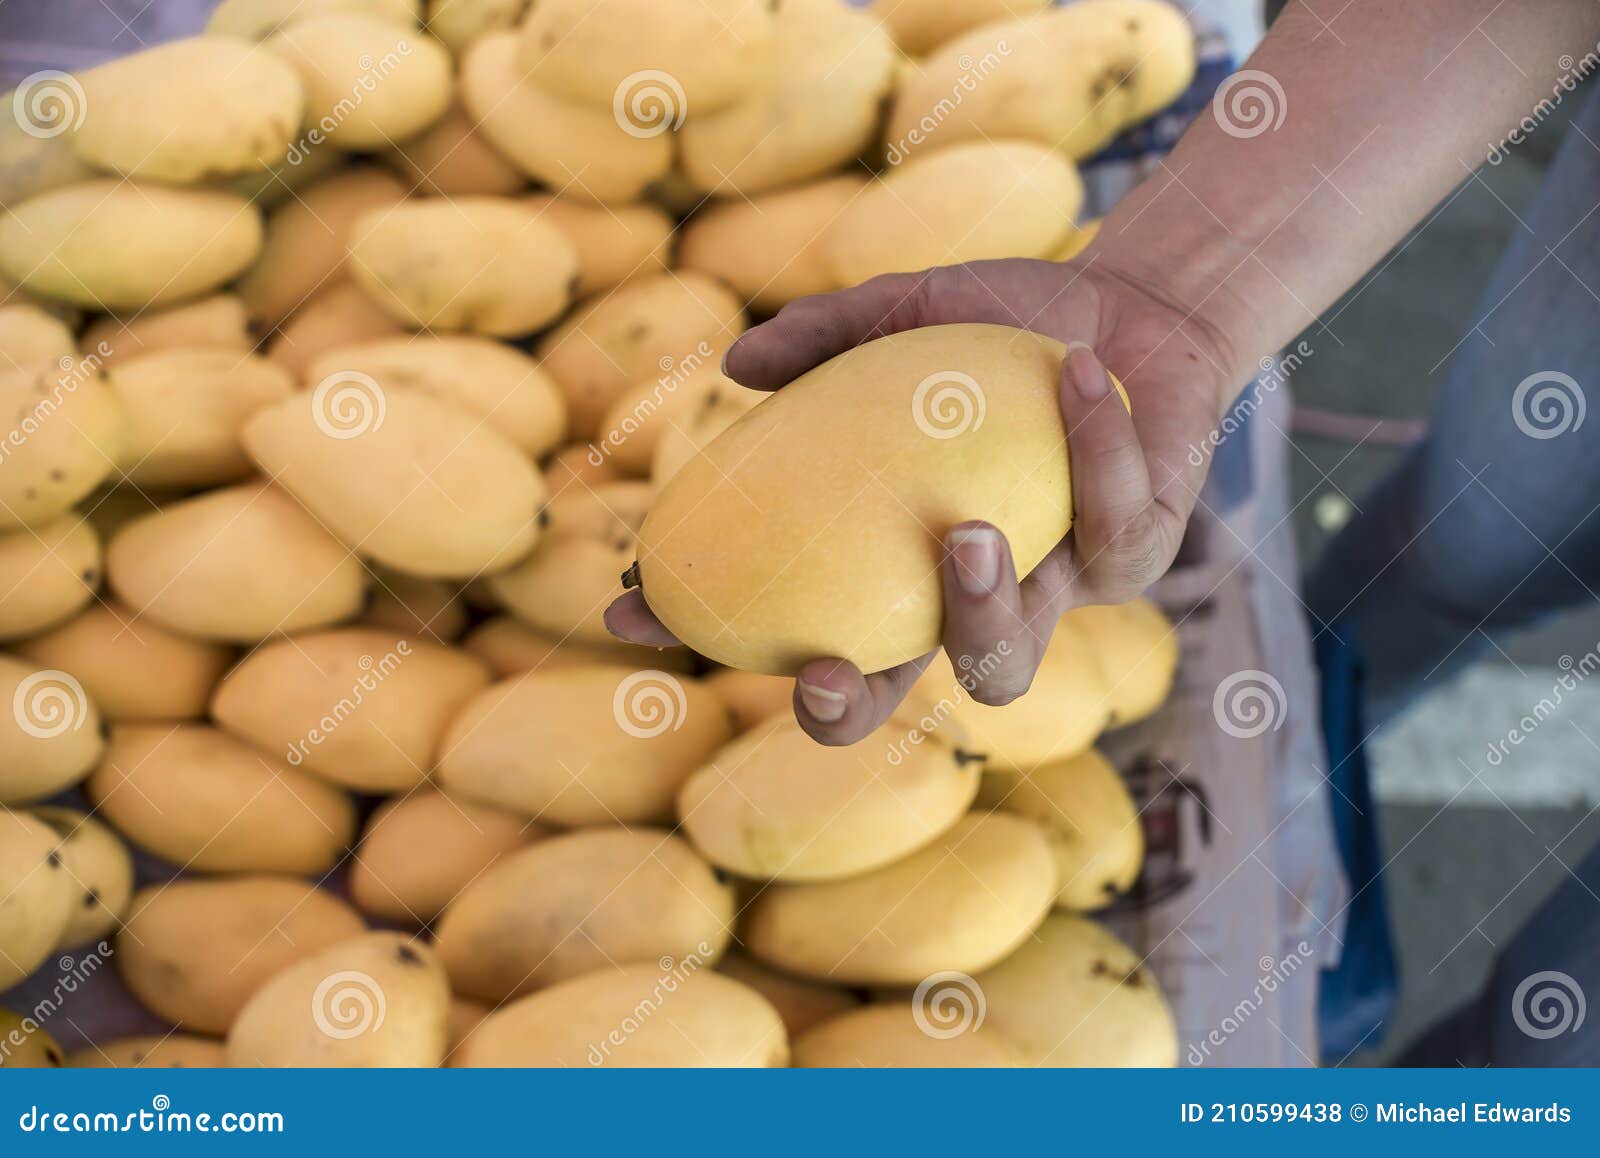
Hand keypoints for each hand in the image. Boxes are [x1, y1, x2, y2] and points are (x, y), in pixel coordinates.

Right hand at [606, 255, 1237, 744]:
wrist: (1137, 306)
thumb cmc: (1005, 328)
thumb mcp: (907, 315)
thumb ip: (827, 335)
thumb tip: (737, 366)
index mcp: (888, 558)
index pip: (782, 616)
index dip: (704, 632)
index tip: (633, 610)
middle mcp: (959, 596)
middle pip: (888, 697)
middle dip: (845, 711)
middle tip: (822, 675)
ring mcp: (1048, 590)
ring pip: (1004, 666)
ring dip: (978, 614)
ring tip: (968, 534)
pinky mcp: (1134, 559)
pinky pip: (1105, 528)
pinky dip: (1090, 446)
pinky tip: (1077, 371)